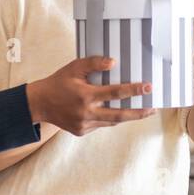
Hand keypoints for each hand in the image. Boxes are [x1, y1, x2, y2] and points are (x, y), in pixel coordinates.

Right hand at [27, 57, 153, 136]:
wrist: (40, 104)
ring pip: (112, 121)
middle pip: (120, 115)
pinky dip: (109, 118)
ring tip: (141, 111)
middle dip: (139, 113)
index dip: (133, 90)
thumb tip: (113, 62)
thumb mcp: (74, 67)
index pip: (116, 93)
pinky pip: (101, 124)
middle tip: (153, 109)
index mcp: (86, 96)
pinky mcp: (82, 131)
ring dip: (127, 117)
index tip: (148, 88)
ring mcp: (84, 124)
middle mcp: (86, 112)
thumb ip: (93, 63)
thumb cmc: (58, 82)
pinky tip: (115, 112)